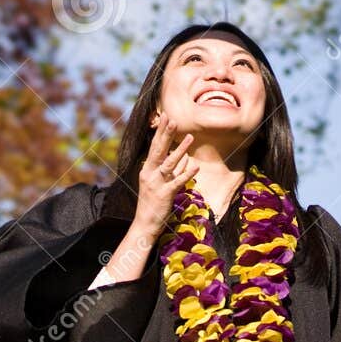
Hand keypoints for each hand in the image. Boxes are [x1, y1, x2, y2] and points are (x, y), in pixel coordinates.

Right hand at [135, 113, 198, 234]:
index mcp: (148, 169)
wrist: (145, 224)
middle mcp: (149, 174)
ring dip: (180, 149)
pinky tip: (196, 166)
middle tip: (173, 119)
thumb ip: (174, 169)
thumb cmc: (153, 203)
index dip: (161, 132)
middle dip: (166, 134)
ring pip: (169, 163)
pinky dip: (187, 173)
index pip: (155, 147)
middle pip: (159, 150)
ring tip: (190, 137)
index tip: (167, 117)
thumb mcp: (161, 183)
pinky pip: (177, 181)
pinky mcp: (165, 194)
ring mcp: (156, 184)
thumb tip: (186, 156)